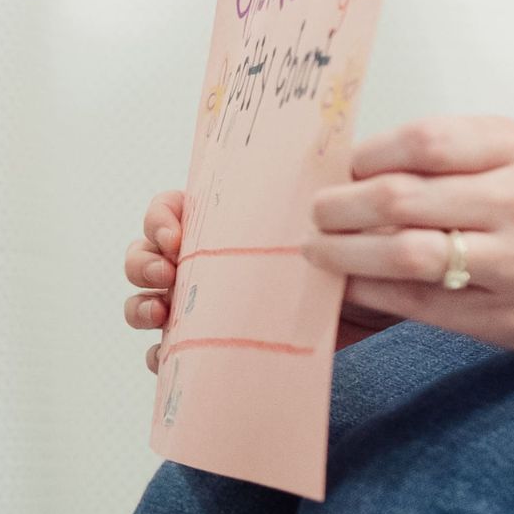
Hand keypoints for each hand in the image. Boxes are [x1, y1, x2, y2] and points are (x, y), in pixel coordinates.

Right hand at [127, 180, 395, 369]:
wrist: (372, 300)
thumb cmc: (345, 248)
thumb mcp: (328, 210)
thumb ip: (309, 185)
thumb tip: (311, 160)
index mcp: (220, 222)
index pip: (167, 209)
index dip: (159, 220)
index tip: (176, 237)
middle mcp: (203, 261)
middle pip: (144, 254)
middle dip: (142, 262)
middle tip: (169, 272)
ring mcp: (202, 304)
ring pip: (144, 301)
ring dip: (140, 305)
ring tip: (161, 312)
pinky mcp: (211, 344)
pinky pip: (166, 351)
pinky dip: (158, 353)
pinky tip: (169, 353)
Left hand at [305, 115, 513, 352]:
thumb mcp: (509, 155)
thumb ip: (442, 156)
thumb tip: (348, 171)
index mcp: (511, 148)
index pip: (423, 141)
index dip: (367, 156)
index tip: (343, 169)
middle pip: (404, 199)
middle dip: (341, 207)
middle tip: (315, 212)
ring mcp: (510, 262)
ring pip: (408, 255)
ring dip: (347, 253)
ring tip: (319, 250)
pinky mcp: (501, 316)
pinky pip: (419, 302)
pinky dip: (370, 292)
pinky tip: (348, 284)